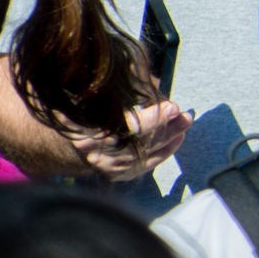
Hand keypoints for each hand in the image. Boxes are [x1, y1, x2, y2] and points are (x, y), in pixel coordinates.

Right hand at [77, 95, 193, 178]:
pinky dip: (166, 150)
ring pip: (149, 152)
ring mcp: (111, 167)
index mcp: (89, 133)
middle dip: (167, 126)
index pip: (129, 128)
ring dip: (171, 136)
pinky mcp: (121, 174)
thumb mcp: (94, 99)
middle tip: (185, 115)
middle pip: (142, 141)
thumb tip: (155, 83)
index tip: (171, 106)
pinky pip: (150, 163)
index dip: (154, 118)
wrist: (73, 144)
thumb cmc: (86, 116)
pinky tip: (178, 138)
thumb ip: (122, 91)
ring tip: (185, 121)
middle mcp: (99, 154)